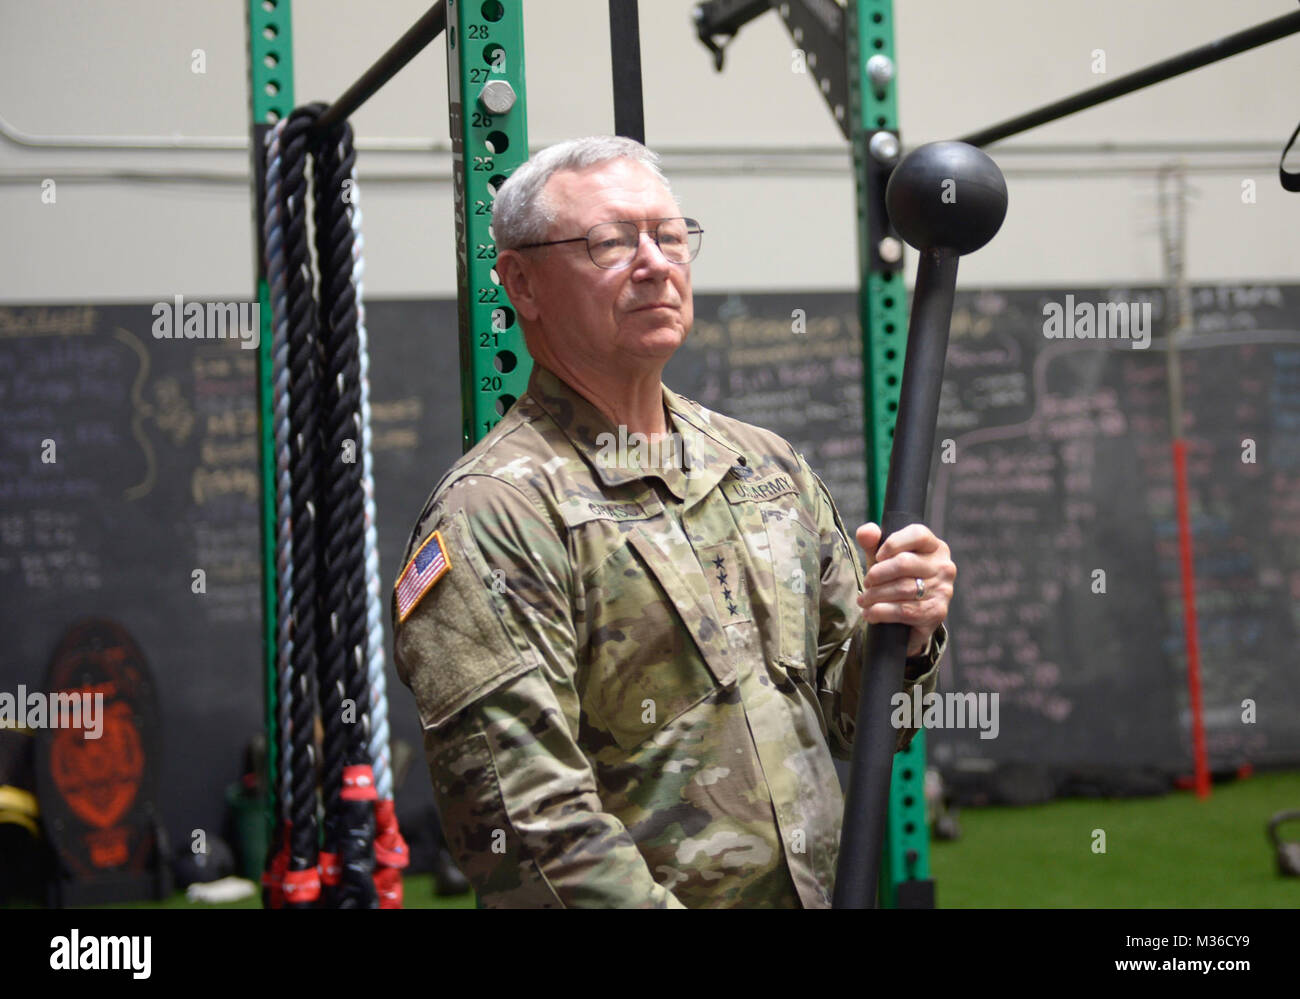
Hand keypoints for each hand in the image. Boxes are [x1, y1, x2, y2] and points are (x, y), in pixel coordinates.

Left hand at [854, 522, 955, 656]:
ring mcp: (943, 590)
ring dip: (875, 595)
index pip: (918, 534)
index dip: (893, 543)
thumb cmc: (895, 579)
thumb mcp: (883, 559)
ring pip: (902, 588)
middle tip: (866, 583)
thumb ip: (872, 542)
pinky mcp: (937, 612)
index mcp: (935, 547)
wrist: (910, 618)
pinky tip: (870, 613)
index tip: (877, 556)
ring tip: (863, 600)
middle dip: (877, 574)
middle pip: (904, 563)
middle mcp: (944, 566)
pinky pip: (905, 610)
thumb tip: (865, 532)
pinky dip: (881, 612)